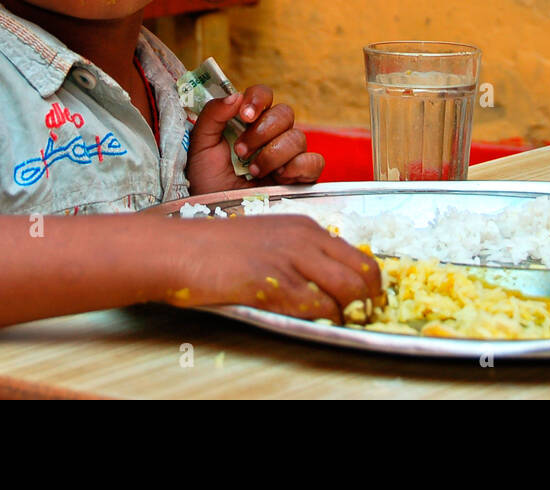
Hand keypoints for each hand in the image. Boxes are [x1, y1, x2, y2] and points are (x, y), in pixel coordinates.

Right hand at [164, 215, 382, 321]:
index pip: (360, 256)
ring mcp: (293, 259)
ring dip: (349, 313)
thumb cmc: (215, 249)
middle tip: (358, 319)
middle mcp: (306, 238)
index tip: (364, 303)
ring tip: (337, 323)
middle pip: (365, 273)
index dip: (369, 284)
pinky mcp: (277, 282)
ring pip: (350, 291)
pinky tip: (310, 322)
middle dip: (368, 302)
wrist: (180, 250)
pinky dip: (323, 321)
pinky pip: (320, 307)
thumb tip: (325, 283)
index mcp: (306, 227)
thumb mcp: (267, 240)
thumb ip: (297, 255)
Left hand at [184, 84, 324, 194]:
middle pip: (285, 113)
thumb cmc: (207, 180)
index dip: (258, 100)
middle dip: (262, 132)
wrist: (216, 213)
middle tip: (241, 152)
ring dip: (273, 155)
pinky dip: (297, 167)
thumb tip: (236, 97)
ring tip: (253, 172)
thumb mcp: (200, 145)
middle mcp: (273, 134)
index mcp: (249, 122)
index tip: (245, 116)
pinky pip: (313, 161)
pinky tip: (279, 178)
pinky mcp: (302, 176)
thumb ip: (213, 115)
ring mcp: (289, 155)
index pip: (263, 95)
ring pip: (298, 137)